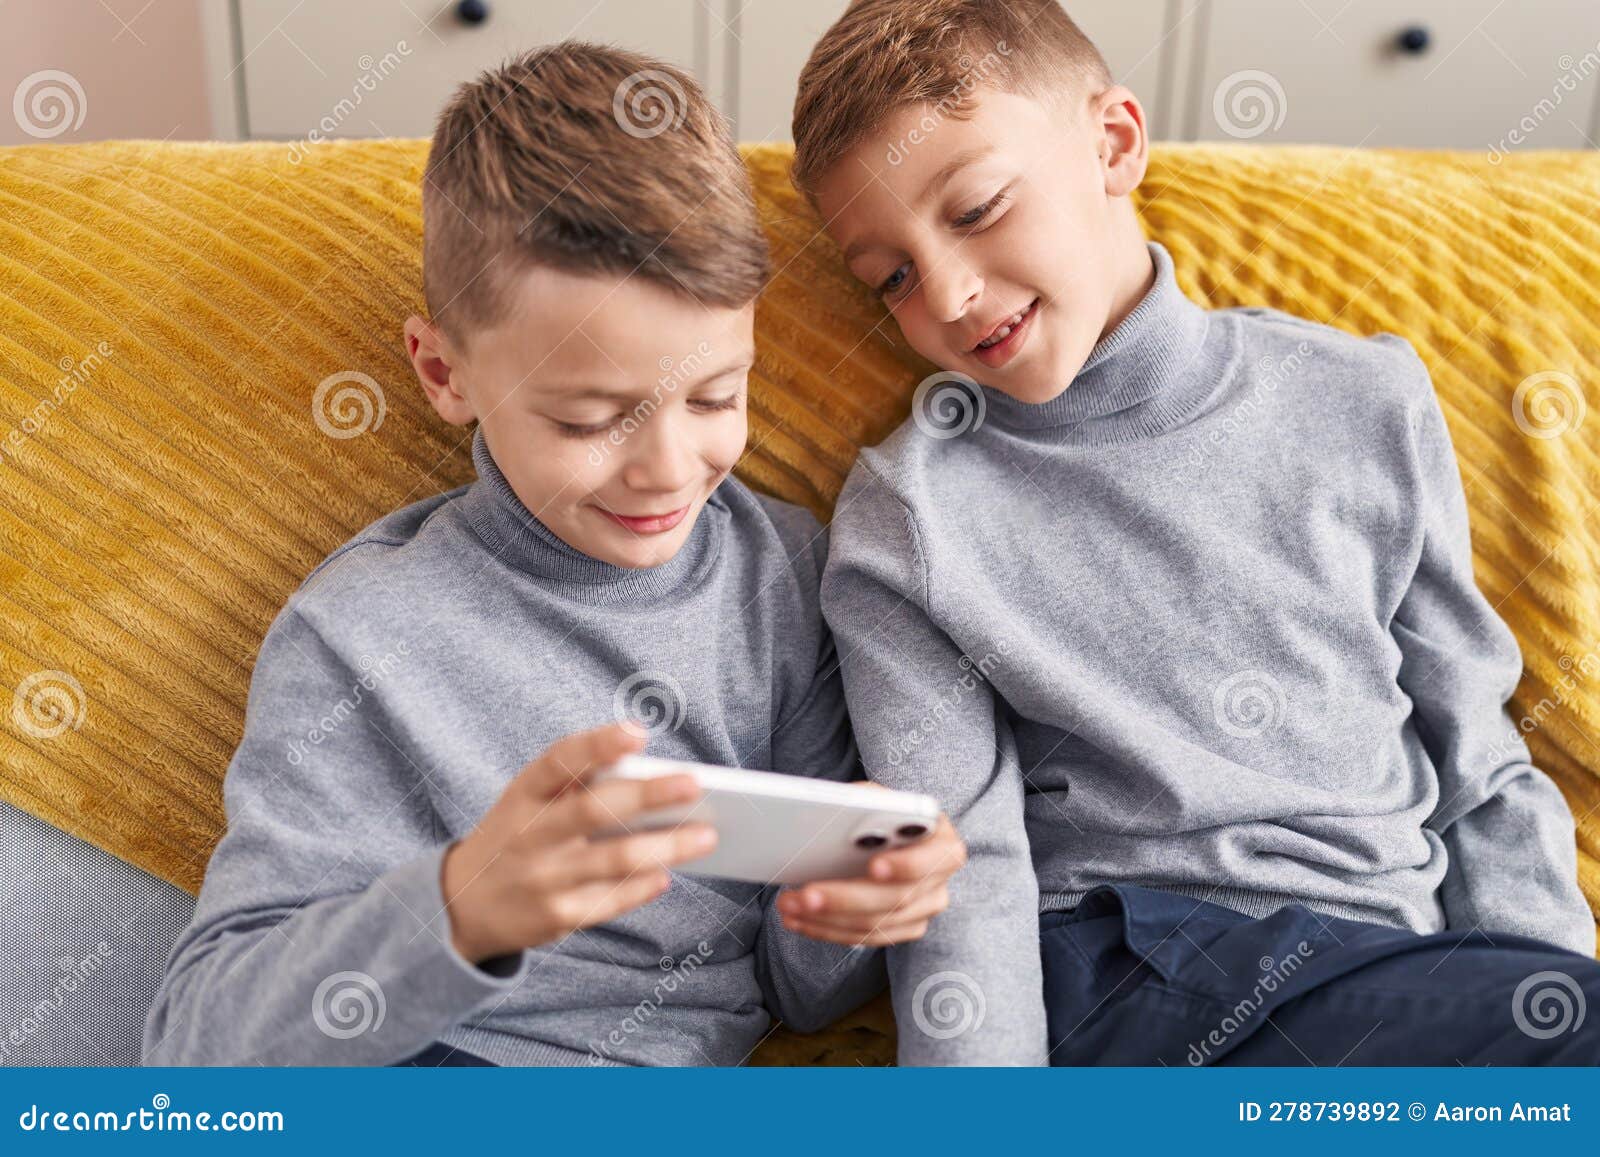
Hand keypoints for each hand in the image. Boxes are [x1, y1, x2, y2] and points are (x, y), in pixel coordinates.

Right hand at [440, 722, 716, 962]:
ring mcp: (542, 878)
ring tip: (707, 836)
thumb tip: (653, 782)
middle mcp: (530, 834)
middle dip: (648, 795)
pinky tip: (667, 873)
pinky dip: (643, 886)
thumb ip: (576, 788)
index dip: (597, 745)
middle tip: (694, 784)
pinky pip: (611, 900)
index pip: (559, 761)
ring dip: (667, 846)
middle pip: (595, 811)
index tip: (638, 732)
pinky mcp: (556, 917)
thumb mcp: (528, 802)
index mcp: (524, 794)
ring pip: (615, 860)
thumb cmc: (517, 836)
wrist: (461, 904)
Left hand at [775, 797, 965, 946]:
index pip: (931, 860)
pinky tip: (798, 919)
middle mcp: (939, 882)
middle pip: (895, 900)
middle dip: (845, 899)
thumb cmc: (884, 813)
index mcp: (943, 844)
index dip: (904, 866)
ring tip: (789, 905)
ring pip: (874, 925)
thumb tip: (837, 811)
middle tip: (805, 895)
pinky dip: (826, 929)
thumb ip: (867, 802)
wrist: (892, 838)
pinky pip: (863, 938)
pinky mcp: (902, 930)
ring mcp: (923, 911)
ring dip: (825, 919)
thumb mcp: (878, 798)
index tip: (873, 865)